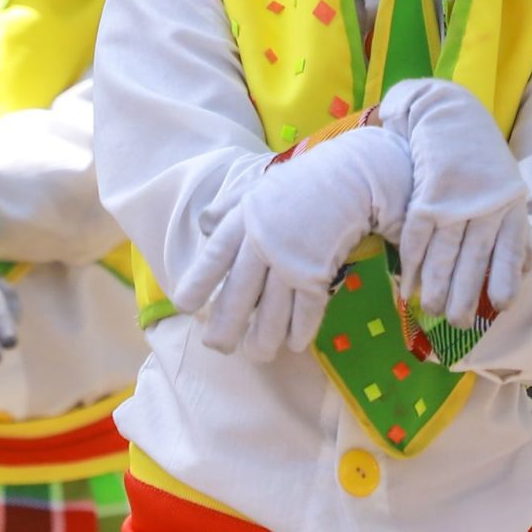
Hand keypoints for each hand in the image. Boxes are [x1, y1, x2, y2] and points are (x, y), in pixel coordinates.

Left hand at [171, 126, 410, 358]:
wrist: (348, 178)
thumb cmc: (299, 185)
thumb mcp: (256, 188)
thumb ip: (228, 207)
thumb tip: (203, 224)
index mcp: (244, 220)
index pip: (214, 257)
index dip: (198, 283)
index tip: (182, 306)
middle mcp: (263, 243)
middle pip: (241, 292)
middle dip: (227, 324)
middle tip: (217, 347)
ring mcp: (292, 259)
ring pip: (274, 309)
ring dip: (264, 336)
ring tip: (256, 354)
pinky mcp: (319, 271)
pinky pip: (308, 309)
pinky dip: (301, 330)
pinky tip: (293, 345)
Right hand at [379, 79, 530, 326]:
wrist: (449, 112)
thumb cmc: (478, 156)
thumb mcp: (506, 186)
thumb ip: (511, 227)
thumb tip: (524, 270)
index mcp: (509, 205)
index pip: (510, 249)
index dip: (503, 278)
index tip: (499, 306)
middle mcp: (484, 204)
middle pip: (472, 258)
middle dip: (463, 293)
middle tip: (455, 323)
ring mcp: (455, 199)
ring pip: (443, 251)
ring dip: (434, 284)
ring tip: (428, 310)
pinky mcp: (427, 191)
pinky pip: (417, 232)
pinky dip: (411, 260)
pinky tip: (407, 281)